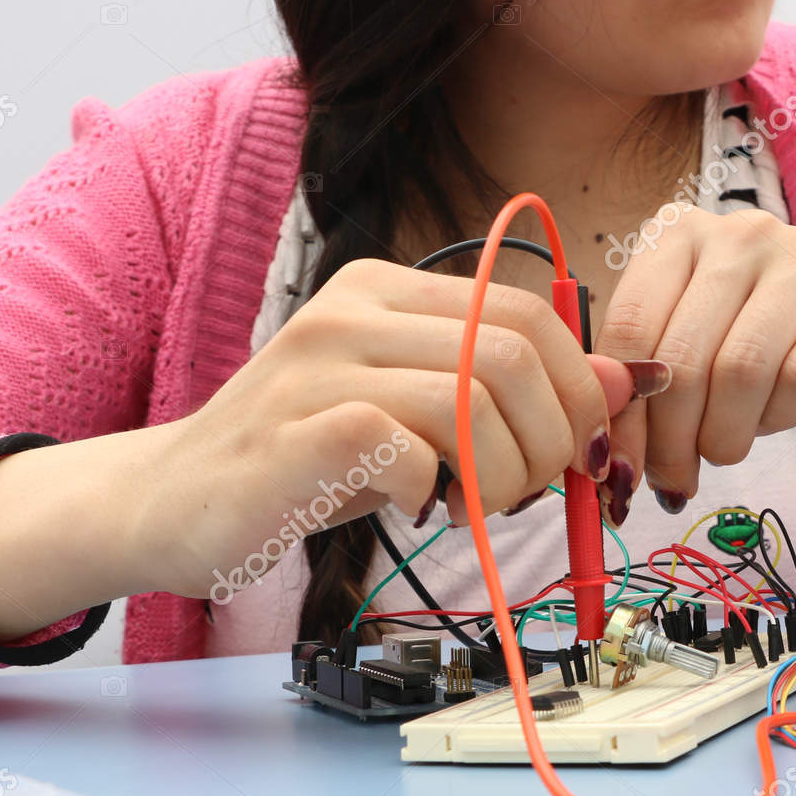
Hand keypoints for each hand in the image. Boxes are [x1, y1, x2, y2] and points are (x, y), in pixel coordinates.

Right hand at [135, 258, 639, 599]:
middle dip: (550, 436)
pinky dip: (437, 490)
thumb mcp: (416, 410)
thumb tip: (625, 378)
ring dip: (503, 472)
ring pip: (474, 396)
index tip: (576, 449)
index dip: (578, 386)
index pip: (528, 312)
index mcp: (387, 288)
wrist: (170, 501)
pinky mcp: (297, 430)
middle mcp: (352, 308)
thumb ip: (509, 387)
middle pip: (513, 350)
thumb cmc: (303, 459)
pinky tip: (415, 506)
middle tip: (526, 488)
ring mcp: (319, 365)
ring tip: (473, 504)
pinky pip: (410, 447)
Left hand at [592, 204, 795, 522]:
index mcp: (678, 234)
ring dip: (723, 436)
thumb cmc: (756, 351)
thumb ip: (640, 383)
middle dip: (669, 439)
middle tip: (674, 479)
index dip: (619, 410)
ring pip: (741, 369)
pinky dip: (780, 418)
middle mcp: (739, 231)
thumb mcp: (687, 354)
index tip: (616, 467)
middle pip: (682, 355)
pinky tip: (776, 417)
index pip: (630, 326)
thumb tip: (601, 454)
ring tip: (723, 450)